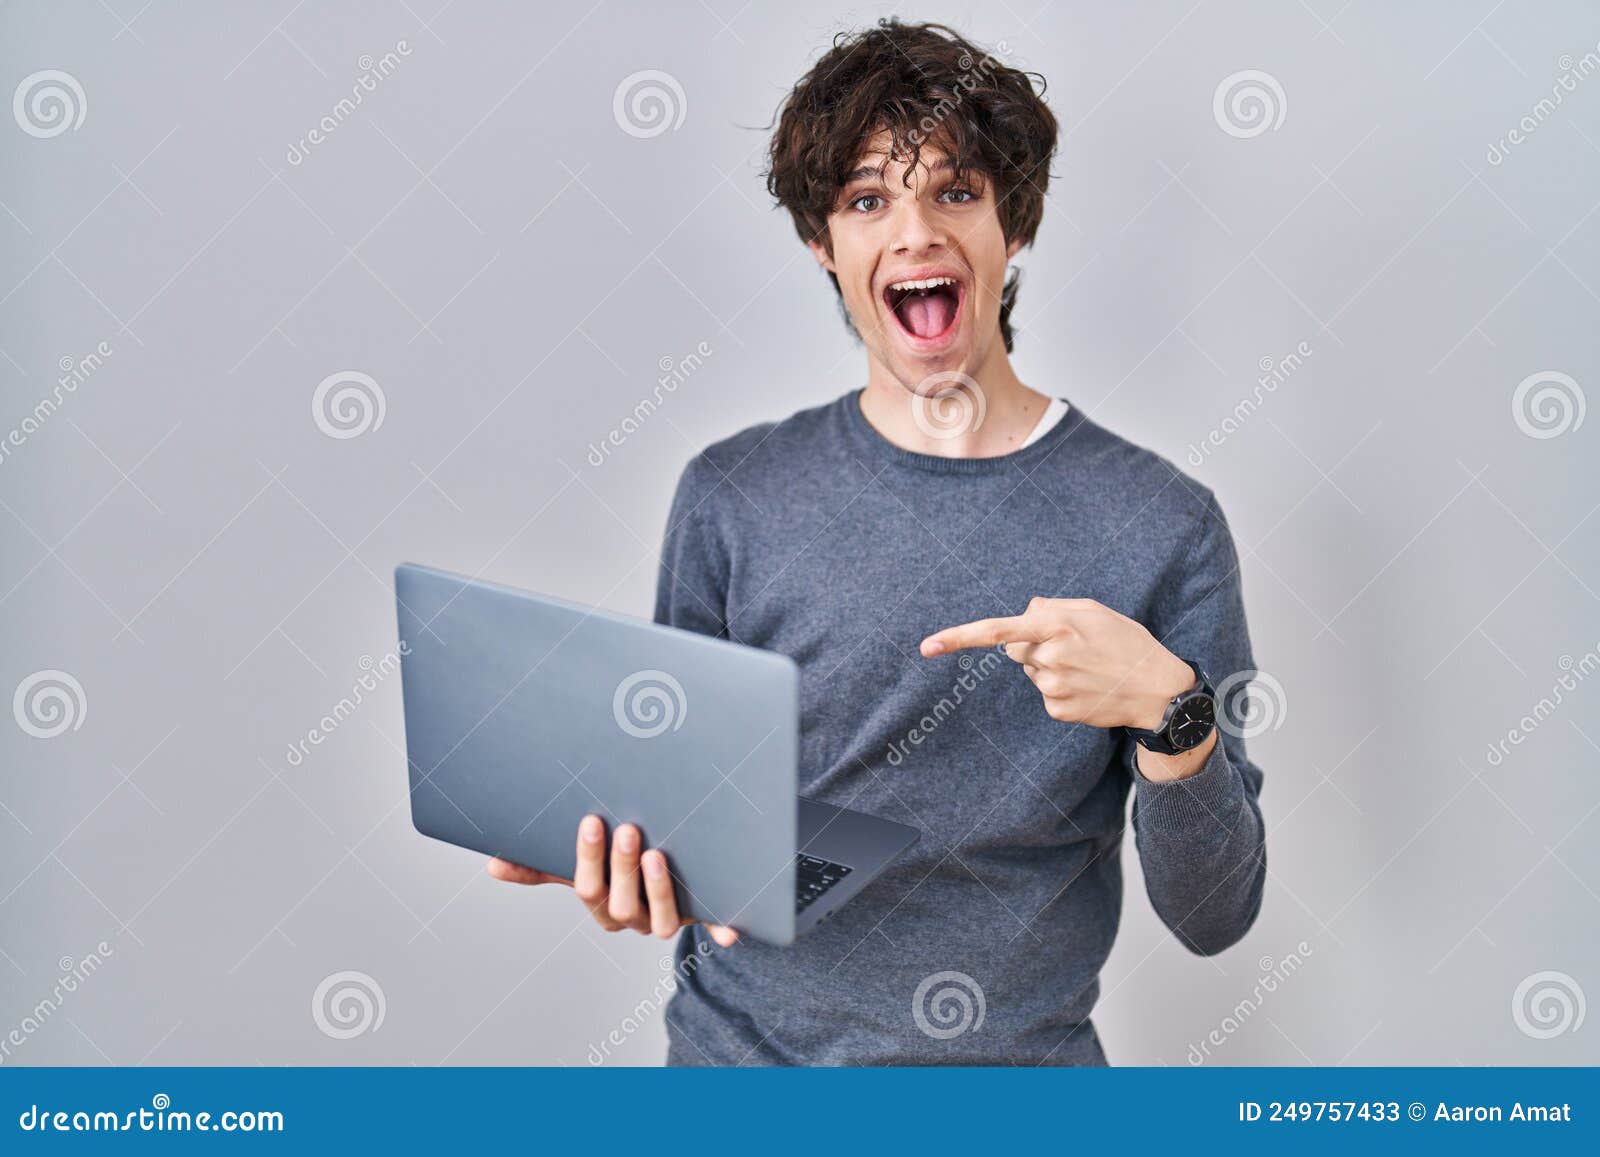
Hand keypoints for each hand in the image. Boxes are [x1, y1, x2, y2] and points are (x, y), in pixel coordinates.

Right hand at [485, 814, 738, 945]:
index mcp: (601, 903)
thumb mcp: (582, 864)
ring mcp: (666, 919)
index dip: (587, 859)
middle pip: (620, 905)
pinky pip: (711, 928)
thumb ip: (541, 865)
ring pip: (659, 922)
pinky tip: (731, 930)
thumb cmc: (617, 868)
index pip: (586, 888)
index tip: (591, 821)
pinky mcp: (701, 918)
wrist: (672, 877)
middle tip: (626, 828)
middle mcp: (632, 917)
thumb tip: (491, 863)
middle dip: (620, 868)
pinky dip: (721, 929)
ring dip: (658, 890)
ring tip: (657, 854)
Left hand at [919, 596, 1194, 730]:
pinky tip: (1087, 686)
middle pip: (1015, 648)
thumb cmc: (1125, 642)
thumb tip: (1022, 615)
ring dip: (1049, 666)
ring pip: (1031, 671)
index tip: (927, 646)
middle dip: (1034, 644)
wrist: (1157, 689)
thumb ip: (1051, 608)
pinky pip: (1043, 693)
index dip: (959, 637)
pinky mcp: (1057, 709)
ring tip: (1087, 667)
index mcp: (1057, 625)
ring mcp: (1052, 687)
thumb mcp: (1093, 610)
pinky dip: (1060, 689)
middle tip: (1074, 647)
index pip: (998, 630)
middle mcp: (1050, 656)